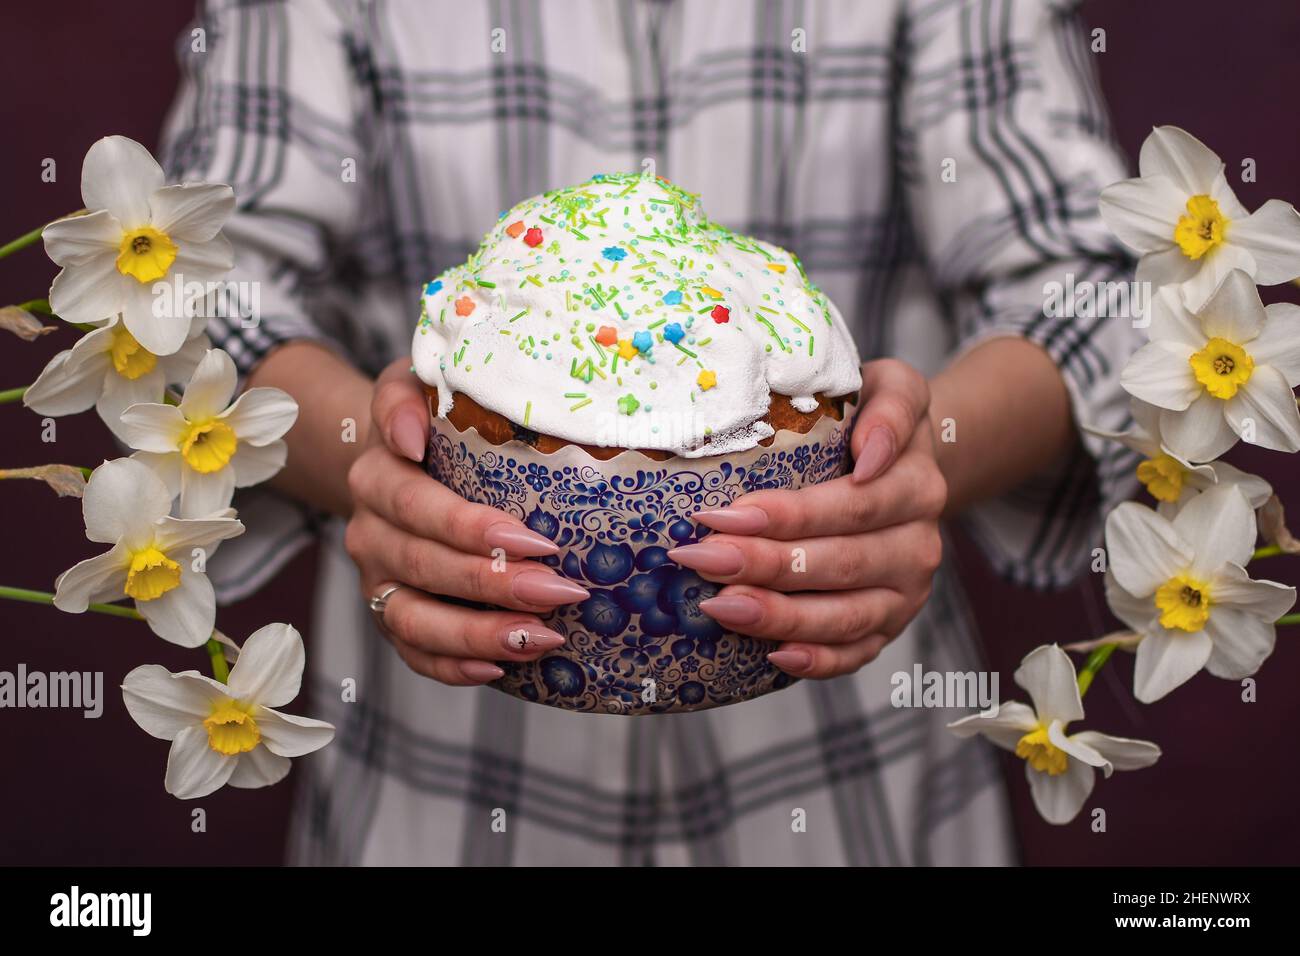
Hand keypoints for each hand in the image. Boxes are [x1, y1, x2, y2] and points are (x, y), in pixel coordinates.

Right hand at [344, 358, 589, 684]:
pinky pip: (414, 653)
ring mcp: (379, 579)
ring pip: (416, 620)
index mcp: (376, 476)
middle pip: (426, 567)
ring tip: (542, 639)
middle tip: (562, 592)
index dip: (471, 529)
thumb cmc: (430, 418)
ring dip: (480, 634)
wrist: (393, 453)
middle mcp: (370, 533)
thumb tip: (408, 431)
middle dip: (495, 585)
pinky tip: (502, 668)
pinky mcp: (392, 614)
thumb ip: (406, 396)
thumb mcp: (414, 383)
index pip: (419, 506)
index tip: (538, 540)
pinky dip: (454, 667)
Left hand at [675, 359, 946, 678]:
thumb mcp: (891, 388)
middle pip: (839, 563)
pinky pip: (856, 653)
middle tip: (699, 559)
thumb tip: (870, 451)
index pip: (850, 506)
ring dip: (780, 616)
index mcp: (915, 485)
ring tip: (719, 607)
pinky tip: (774, 656)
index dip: (787, 514)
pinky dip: (818, 660)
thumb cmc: (871, 421)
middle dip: (764, 564)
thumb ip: (888, 406)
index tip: (720, 513)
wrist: (901, 463)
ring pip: (845, 615)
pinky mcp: (889, 624)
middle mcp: (917, 545)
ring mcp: (905, 592)